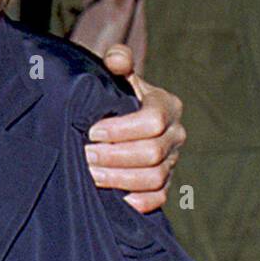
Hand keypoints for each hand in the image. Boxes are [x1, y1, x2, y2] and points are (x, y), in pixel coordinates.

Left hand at [83, 44, 184, 213]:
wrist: (117, 117)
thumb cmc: (114, 94)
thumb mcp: (116, 74)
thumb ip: (117, 60)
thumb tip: (116, 59)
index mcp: (167, 105)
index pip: (152, 121)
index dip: (121, 129)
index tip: (91, 131)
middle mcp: (175, 134)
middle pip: (152, 153)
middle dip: (114, 156)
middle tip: (84, 155)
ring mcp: (172, 161)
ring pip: (153, 178)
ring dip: (119, 179)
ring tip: (90, 175)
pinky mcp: (164, 183)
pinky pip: (158, 198)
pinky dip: (139, 202)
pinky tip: (116, 199)